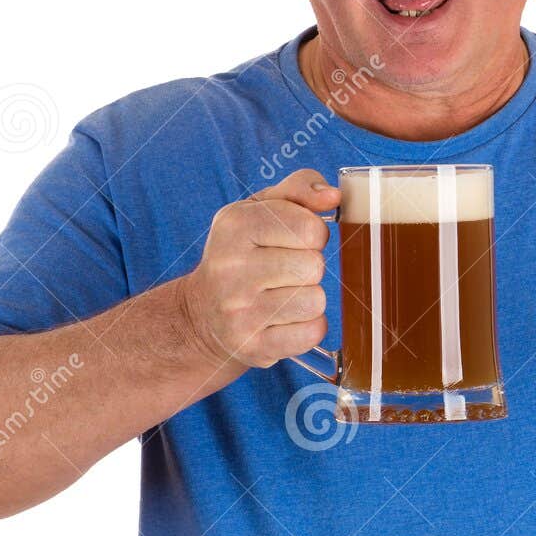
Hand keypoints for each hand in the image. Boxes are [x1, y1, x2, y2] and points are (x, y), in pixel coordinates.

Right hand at [178, 168, 340, 372]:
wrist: (202, 315)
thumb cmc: (243, 253)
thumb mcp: (260, 209)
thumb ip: (299, 189)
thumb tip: (333, 196)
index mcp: (234, 225)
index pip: (310, 228)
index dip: (313, 234)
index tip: (294, 241)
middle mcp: (230, 268)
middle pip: (315, 266)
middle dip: (310, 267)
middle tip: (285, 271)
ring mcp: (239, 312)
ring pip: (316, 301)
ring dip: (309, 298)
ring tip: (282, 295)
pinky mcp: (252, 346)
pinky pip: (312, 332)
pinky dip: (307, 327)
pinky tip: (284, 320)